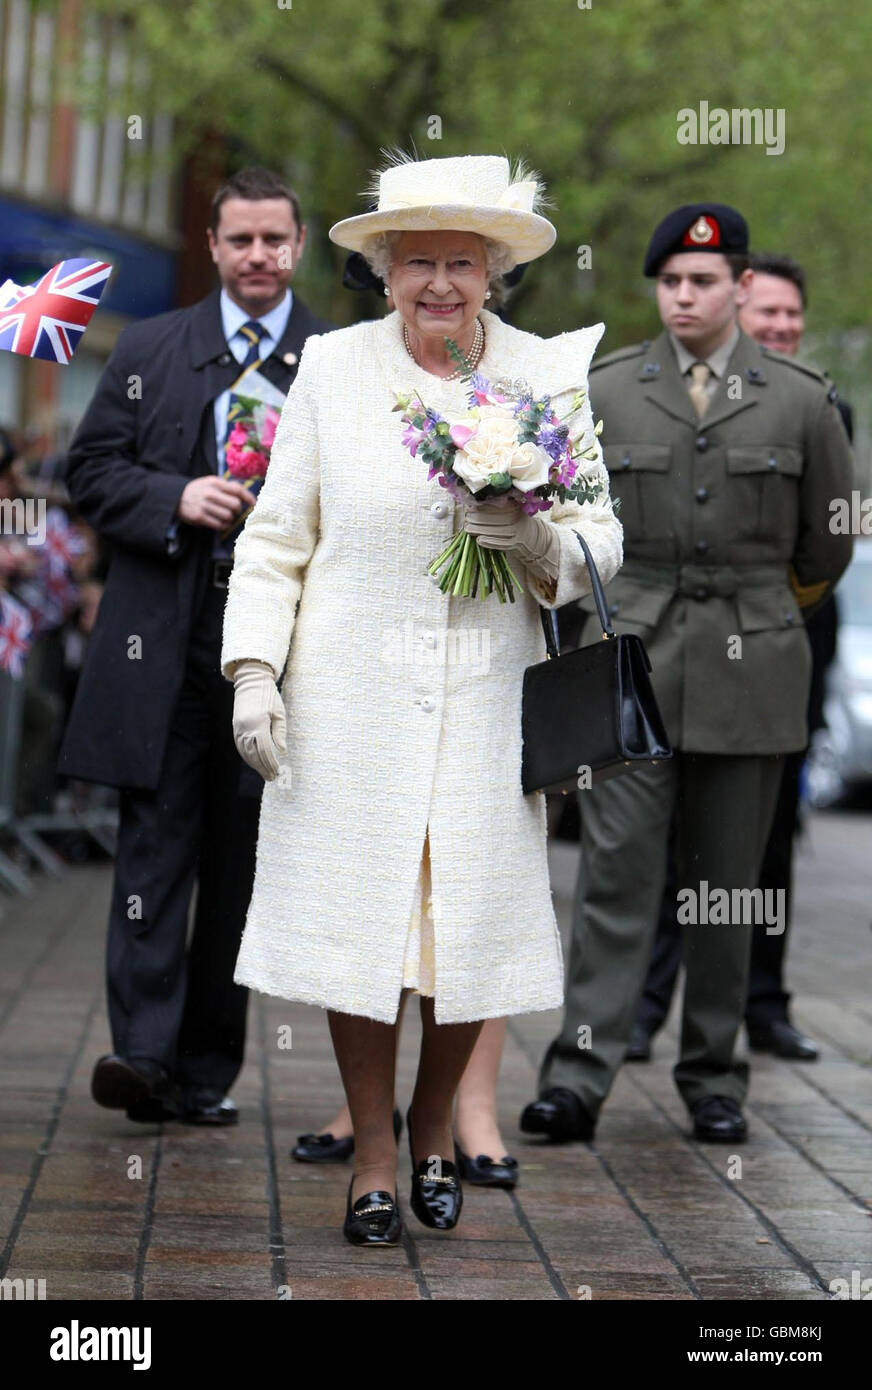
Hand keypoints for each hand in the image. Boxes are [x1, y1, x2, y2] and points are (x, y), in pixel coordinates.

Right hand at [177, 476, 252, 530]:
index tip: (253, 504)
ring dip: (230, 519)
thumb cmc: (198, 490)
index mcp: (215, 482)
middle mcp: (210, 493)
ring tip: (227, 517)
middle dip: (237, 510)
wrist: (175, 497)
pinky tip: (222, 523)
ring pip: (228, 516)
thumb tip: (245, 494)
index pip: (237, 489)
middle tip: (234, 511)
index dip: (248, 497)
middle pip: (235, 505)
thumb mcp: (210, 482)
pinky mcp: (199, 517)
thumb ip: (226, 486)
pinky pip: (219, 525)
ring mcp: (204, 506)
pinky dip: (223, 526)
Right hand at [232, 660, 286, 780]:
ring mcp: (238, 727)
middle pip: (254, 754)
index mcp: (258, 723)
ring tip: (264, 773)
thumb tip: (281, 751)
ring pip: (245, 751)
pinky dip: (246, 756)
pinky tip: (253, 762)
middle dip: (263, 767)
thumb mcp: (279, 712)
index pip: (265, 750)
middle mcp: (246, 727)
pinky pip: (240, 745)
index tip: (277, 772)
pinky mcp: (235, 726)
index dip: (271, 763)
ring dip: (254, 764)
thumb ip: (279, 732)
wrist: (251, 681)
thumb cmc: (269, 695)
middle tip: (272, 777)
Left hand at [464, 495, 550, 561]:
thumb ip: (496, 504)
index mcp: (515, 506)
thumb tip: (475, 502)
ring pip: (497, 532)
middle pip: (495, 519)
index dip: (482, 507)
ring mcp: (517, 532)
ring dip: (480, 530)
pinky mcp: (515, 543)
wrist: (530, 535)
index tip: (470, 508)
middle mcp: (518, 518)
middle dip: (478, 518)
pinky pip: (501, 544)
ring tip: (468, 528)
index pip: (496, 506)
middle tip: (466, 518)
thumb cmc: (514, 519)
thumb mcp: (509, 507)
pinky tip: (478, 540)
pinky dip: (489, 542)